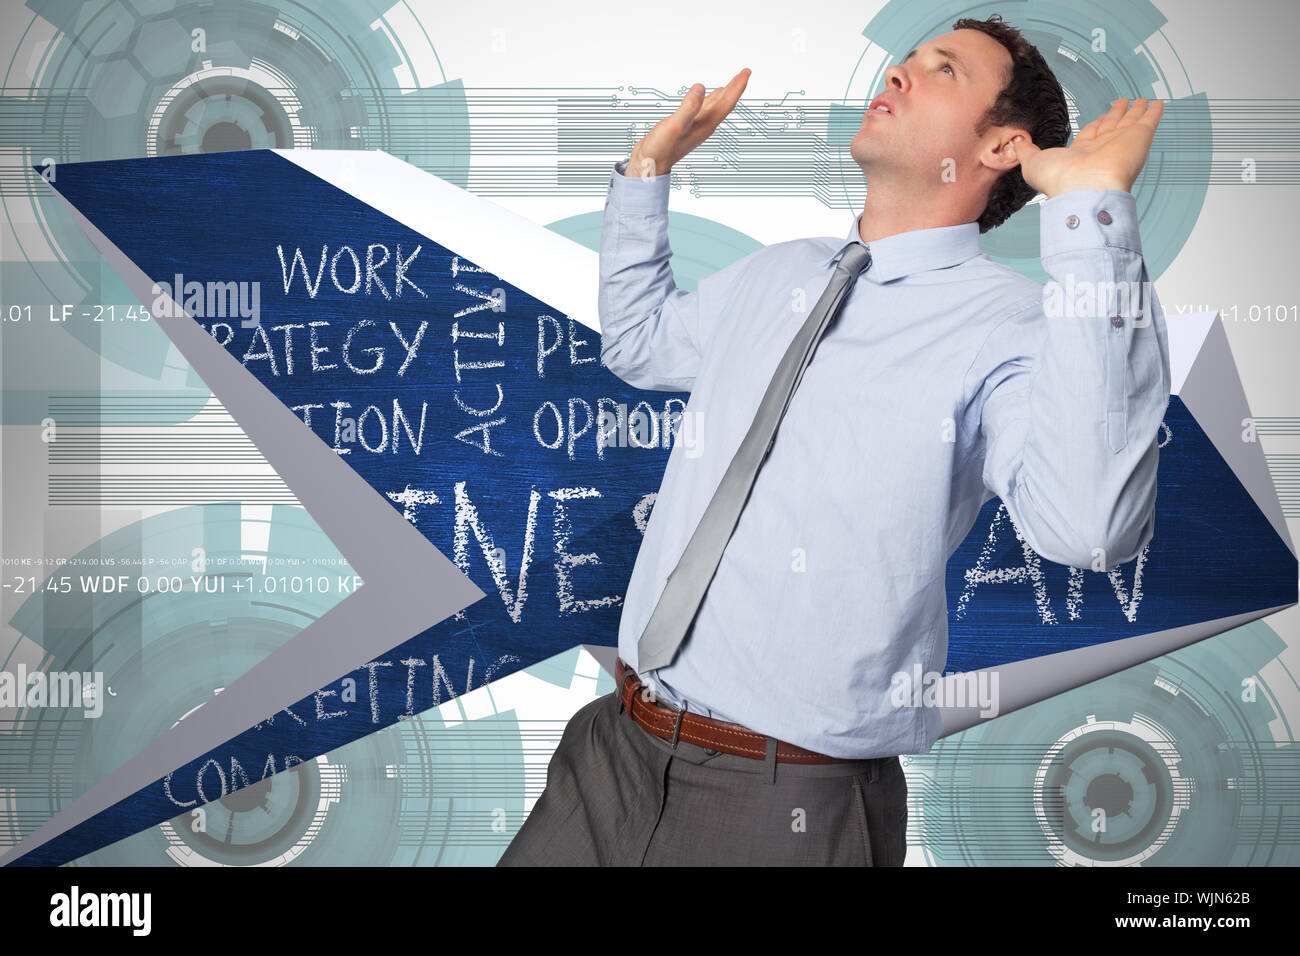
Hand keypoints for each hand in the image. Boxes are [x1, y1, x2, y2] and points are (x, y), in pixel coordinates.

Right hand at [625, 68, 750, 177]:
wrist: (649, 164)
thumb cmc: (661, 149)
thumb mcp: (675, 125)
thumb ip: (689, 107)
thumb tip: (700, 88)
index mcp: (705, 125)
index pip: (726, 103)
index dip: (737, 87)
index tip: (746, 72)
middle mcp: (704, 126)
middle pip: (724, 104)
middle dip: (734, 88)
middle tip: (744, 73)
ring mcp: (696, 126)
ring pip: (714, 107)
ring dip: (723, 94)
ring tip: (730, 84)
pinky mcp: (686, 126)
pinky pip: (702, 110)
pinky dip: (707, 101)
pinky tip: (704, 98)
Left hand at [1010, 97, 1163, 197]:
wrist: (1084, 190)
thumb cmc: (1059, 182)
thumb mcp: (1032, 162)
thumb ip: (1025, 150)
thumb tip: (1015, 141)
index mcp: (1082, 155)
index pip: (1090, 135)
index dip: (1096, 125)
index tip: (1100, 117)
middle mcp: (1103, 149)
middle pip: (1112, 127)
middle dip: (1116, 115)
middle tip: (1122, 104)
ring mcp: (1122, 144)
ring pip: (1130, 122)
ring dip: (1135, 110)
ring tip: (1140, 101)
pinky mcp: (1139, 138)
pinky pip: (1149, 120)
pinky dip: (1154, 112)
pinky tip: (1156, 103)